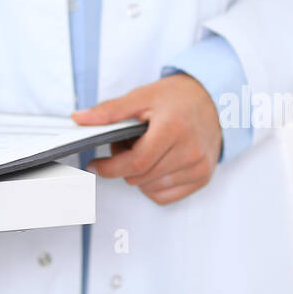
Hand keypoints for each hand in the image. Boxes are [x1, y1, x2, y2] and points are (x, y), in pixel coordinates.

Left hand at [73, 74, 222, 205]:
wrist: (212, 100)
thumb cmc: (178, 98)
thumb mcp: (142, 96)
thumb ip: (110, 111)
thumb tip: (79, 119)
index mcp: (174, 128)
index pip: (136, 162)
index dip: (110, 167)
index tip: (96, 165)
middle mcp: (190, 151)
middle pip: (141, 177)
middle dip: (124, 166)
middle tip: (127, 145)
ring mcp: (199, 167)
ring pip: (150, 188)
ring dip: (139, 175)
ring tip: (146, 151)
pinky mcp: (203, 177)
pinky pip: (164, 197)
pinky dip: (152, 185)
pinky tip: (157, 165)